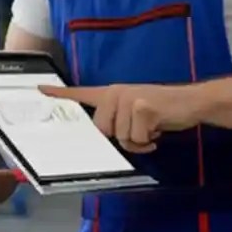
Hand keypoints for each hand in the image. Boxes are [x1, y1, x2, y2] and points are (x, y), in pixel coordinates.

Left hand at [40, 84, 199, 152]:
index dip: (60, 93)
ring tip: (151, 128)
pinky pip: (136, 139)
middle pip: (103, 130)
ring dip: (138, 142)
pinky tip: (158, 130)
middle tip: (141, 131)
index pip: (81, 93)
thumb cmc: (162, 111)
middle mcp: (116, 92)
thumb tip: (106, 136)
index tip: (40, 89)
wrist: (191, 102)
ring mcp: (128, 98)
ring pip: (121, 138)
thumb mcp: (135, 112)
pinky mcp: (141, 107)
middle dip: (122, 138)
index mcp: (112, 93)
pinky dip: (148, 142)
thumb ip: (117, 119)